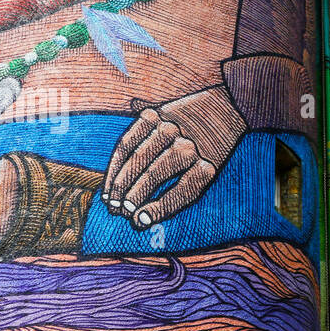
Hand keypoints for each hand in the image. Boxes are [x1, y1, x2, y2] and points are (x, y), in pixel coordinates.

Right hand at [103, 109, 218, 228]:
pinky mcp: (152, 115)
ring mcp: (169, 128)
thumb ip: (179, 194)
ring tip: (111, 203)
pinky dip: (115, 165)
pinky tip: (110, 184)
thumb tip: (140, 219)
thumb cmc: (207, 155)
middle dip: (133, 197)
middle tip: (120, 213)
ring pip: (136, 159)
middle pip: (155, 174)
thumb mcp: (207, 176)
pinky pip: (127, 143)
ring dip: (120, 184)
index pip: (182, 191)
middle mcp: (189, 146)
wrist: (219, 110)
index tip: (139, 221)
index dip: (159, 208)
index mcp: (208, 166)